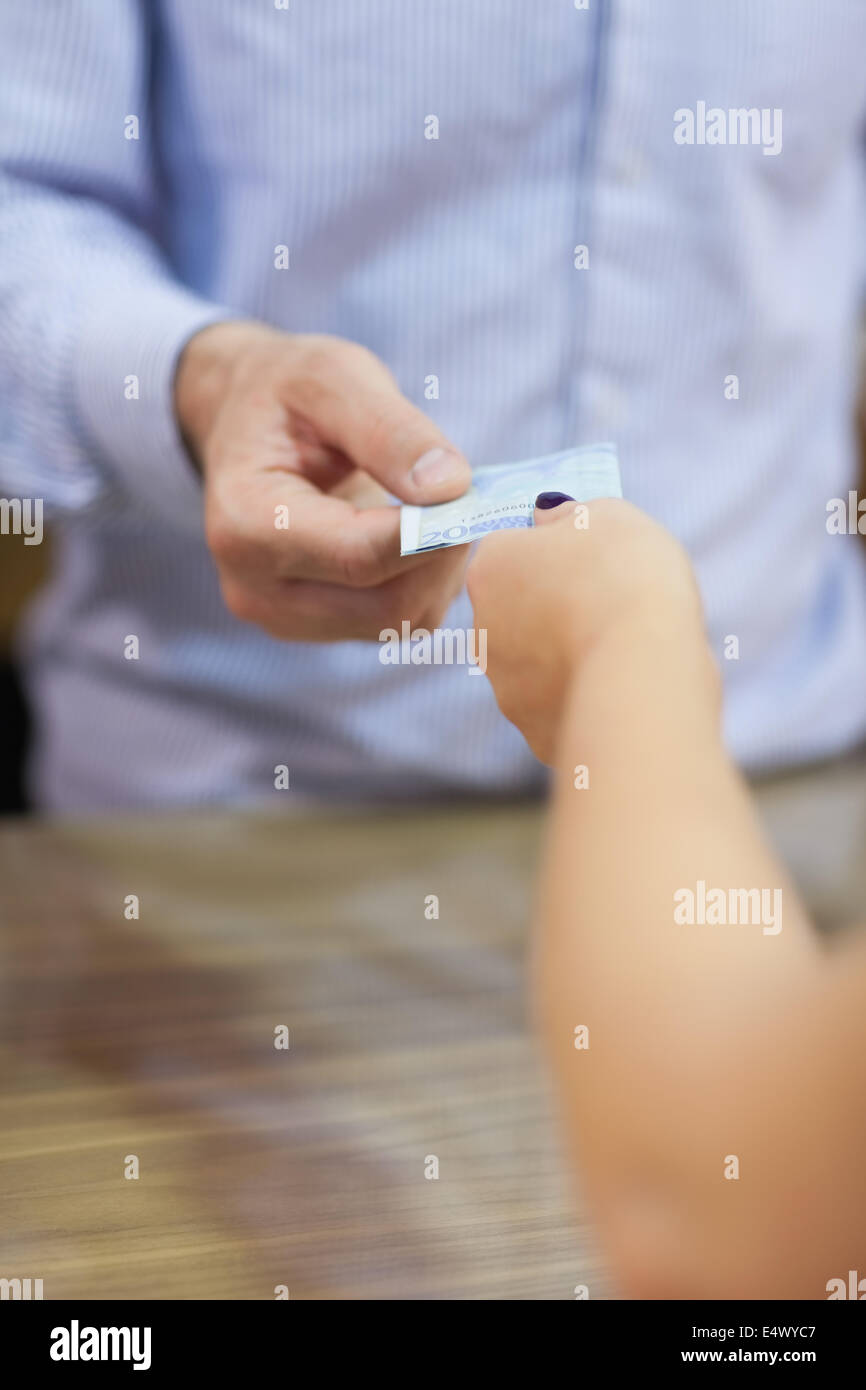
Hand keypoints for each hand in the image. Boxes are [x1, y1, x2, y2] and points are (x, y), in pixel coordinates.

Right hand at [175, 321, 471, 639]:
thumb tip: (451, 486)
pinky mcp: (317, 627)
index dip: (430, 531)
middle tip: (467, 496)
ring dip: (439, 570)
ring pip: (399, 622)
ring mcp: (285, 618)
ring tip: (436, 507)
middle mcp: (256, 589)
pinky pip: (396, 623)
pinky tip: (419, 534)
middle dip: (442, 553)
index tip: (471, 492)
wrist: (243, 422)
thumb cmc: (286, 393)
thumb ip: (389, 429)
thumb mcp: (332, 378)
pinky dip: (426, 582)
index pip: (359, 556)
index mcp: (245, 523)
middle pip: (386, 605)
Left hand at [466, 493, 707, 761]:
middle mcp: (483, 629)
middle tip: (612, 605)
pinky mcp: (534, 730)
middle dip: (557, 607)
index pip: (512, 551)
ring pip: (540, 662)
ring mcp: (505, 686)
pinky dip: (587, 697)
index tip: (594, 560)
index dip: (557, 553)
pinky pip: (563, 705)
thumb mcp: (606, 516)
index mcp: (490, 568)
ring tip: (624, 650)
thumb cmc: (624, 580)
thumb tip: (547, 519)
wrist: (640, 672)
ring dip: (571, 654)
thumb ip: (569, 516)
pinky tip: (623, 689)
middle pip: (521, 609)